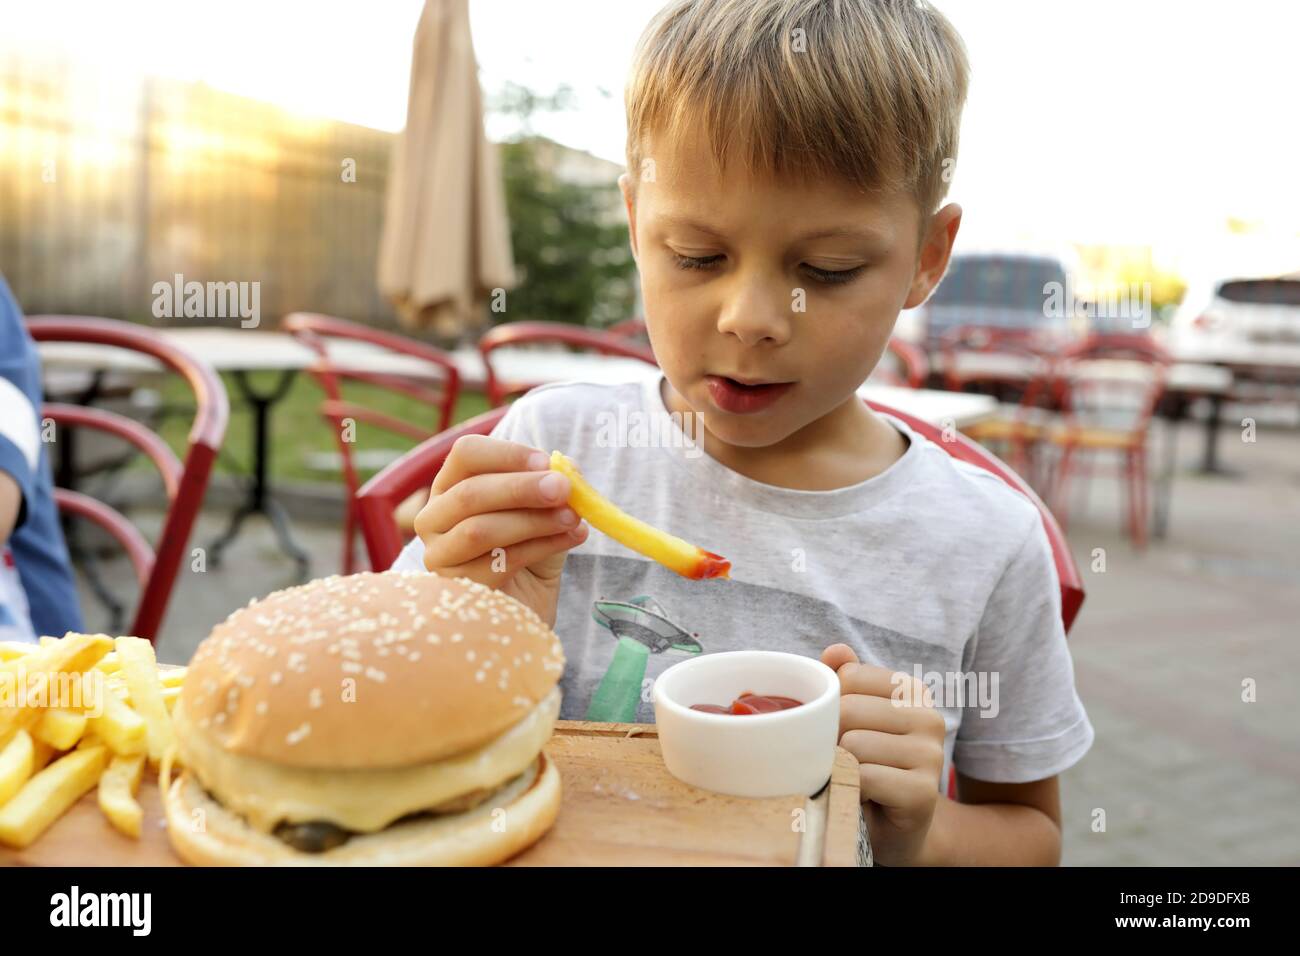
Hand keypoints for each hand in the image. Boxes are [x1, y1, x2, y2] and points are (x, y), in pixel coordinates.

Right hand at [412, 435, 588, 627]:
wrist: (527, 607)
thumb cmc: (529, 550)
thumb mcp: (542, 510)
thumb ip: (550, 485)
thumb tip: (566, 466)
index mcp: (451, 486)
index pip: (466, 454)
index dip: (507, 454)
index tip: (547, 462)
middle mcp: (434, 519)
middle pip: (470, 494)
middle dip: (521, 488)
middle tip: (563, 488)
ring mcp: (440, 557)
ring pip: (480, 530)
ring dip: (533, 520)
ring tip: (573, 518)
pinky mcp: (458, 590)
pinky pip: (498, 563)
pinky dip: (541, 547)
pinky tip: (571, 538)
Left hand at [820, 643, 946, 865]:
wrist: (895, 828)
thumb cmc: (868, 765)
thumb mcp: (854, 719)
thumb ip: (845, 681)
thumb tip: (836, 651)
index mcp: (913, 691)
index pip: (850, 676)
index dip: (830, 705)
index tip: (839, 729)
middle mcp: (930, 718)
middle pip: (848, 709)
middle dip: (830, 738)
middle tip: (839, 759)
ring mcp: (932, 755)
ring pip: (853, 744)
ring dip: (839, 767)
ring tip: (852, 778)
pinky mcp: (923, 792)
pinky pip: (864, 777)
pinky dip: (851, 789)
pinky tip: (862, 796)